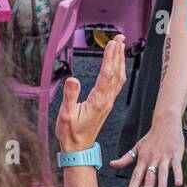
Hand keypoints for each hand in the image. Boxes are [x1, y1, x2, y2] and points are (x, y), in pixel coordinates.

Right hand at [56, 36, 125, 152]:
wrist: (78, 149)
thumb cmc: (70, 133)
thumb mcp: (66, 115)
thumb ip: (70, 96)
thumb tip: (72, 79)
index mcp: (97, 101)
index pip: (106, 75)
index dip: (109, 58)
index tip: (111, 43)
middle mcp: (106, 100)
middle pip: (115, 73)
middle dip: (118, 54)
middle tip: (119, 37)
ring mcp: (107, 102)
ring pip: (118, 78)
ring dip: (119, 61)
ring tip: (120, 46)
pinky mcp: (106, 104)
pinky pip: (116, 84)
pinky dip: (118, 70)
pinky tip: (117, 65)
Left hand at [109, 111, 184, 186]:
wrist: (165, 122)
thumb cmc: (150, 138)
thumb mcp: (137, 148)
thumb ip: (125, 159)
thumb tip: (111, 164)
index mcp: (143, 160)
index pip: (135, 177)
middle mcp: (152, 160)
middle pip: (149, 179)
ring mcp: (164, 157)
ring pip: (162, 173)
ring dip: (161, 185)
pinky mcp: (175, 155)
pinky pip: (176, 166)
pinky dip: (178, 174)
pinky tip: (179, 184)